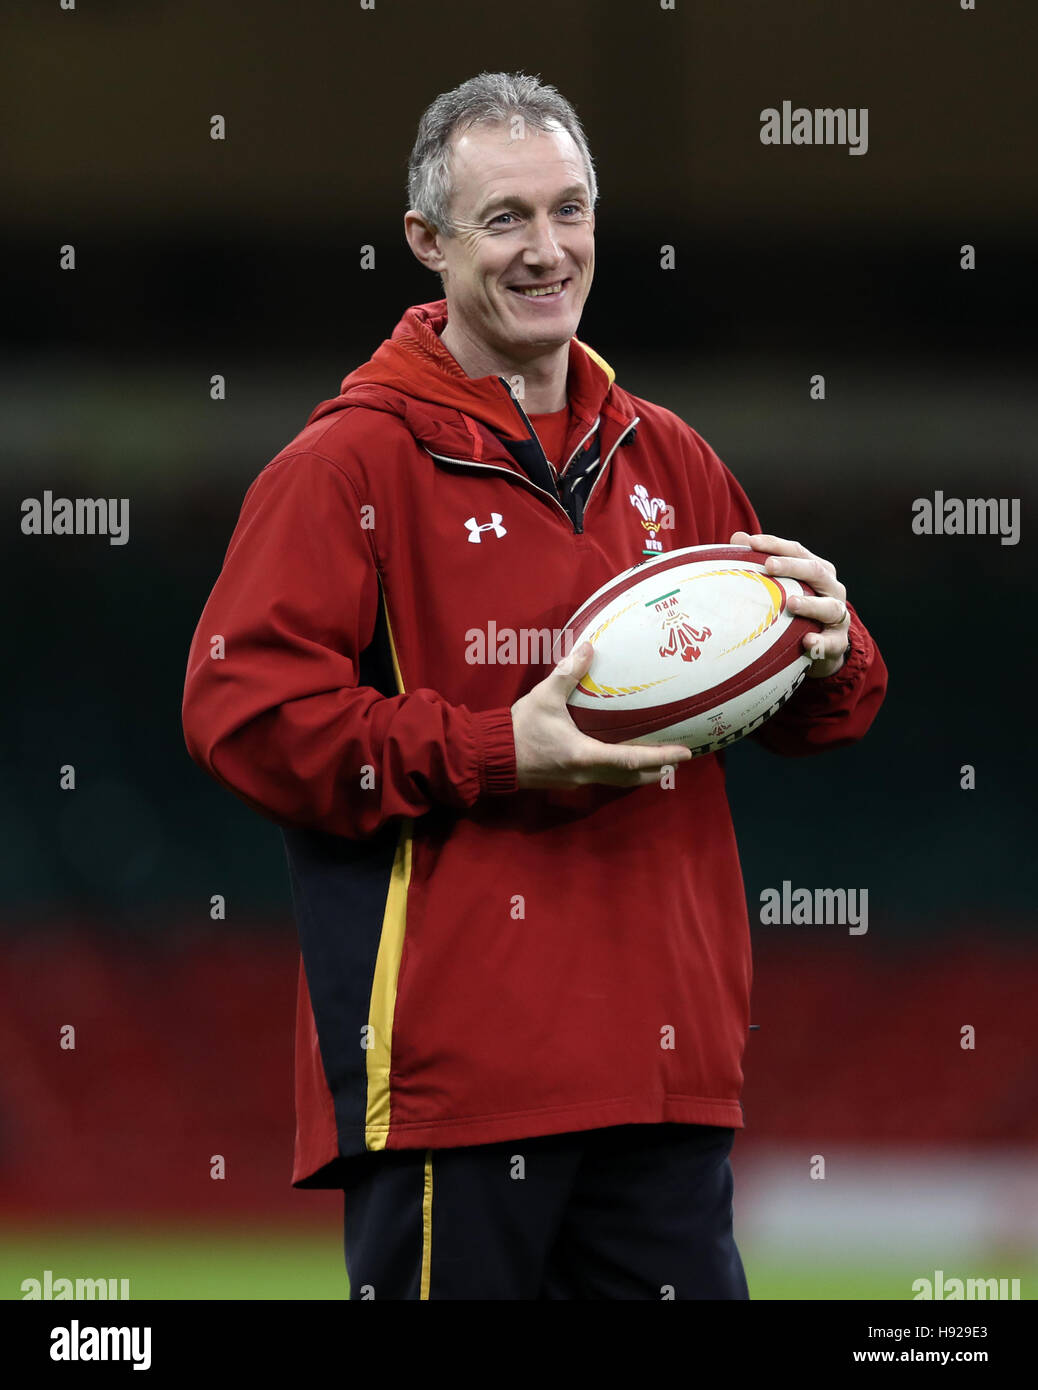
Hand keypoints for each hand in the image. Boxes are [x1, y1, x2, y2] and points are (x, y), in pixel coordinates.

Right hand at [511, 642, 693, 788]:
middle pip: (631, 777)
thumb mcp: (544, 697)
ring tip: (657, 761)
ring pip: (617, 781)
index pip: (631, 760)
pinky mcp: (568, 779)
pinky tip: (621, 759)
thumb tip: (589, 647)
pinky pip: (603, 778)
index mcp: (585, 755)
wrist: (491, 756)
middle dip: (657, 769)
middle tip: (678, 760)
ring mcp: (577, 780)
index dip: (661, 757)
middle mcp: (586, 773)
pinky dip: (619, 771)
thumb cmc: (519, 729)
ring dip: (639, 773)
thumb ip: (567, 673)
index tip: (685, 754)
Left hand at [729, 531, 849, 678]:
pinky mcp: (838, 641)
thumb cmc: (797, 608)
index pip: (798, 551)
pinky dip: (821, 643)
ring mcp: (838, 615)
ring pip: (829, 607)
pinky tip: (807, 642)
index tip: (751, 542)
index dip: (775, 545)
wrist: (823, 645)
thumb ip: (763, 563)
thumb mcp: (783, 585)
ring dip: (811, 605)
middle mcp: (832, 589)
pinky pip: (832, 642)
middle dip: (792, 567)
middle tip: (768, 565)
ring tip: (791, 603)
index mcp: (818, 570)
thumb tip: (736, 538)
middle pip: (816, 571)